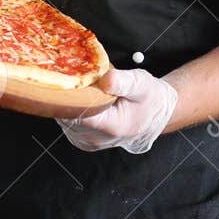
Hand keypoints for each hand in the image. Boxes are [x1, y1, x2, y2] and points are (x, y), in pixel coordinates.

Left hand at [56, 68, 178, 155]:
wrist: (154, 115)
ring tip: (84, 89)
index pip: (75, 111)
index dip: (69, 93)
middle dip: (68, 95)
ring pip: (64, 118)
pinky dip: (70, 109)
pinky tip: (82, 99)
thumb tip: (105, 80)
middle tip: (77, 77)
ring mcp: (86, 141)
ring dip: (68, 102)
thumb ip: (123, 82)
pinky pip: (66, 122)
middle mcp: (95, 139)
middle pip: (66, 114)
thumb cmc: (149, 98)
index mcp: (110, 126)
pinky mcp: (81, 140)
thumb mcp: (141, 84)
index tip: (70, 77)